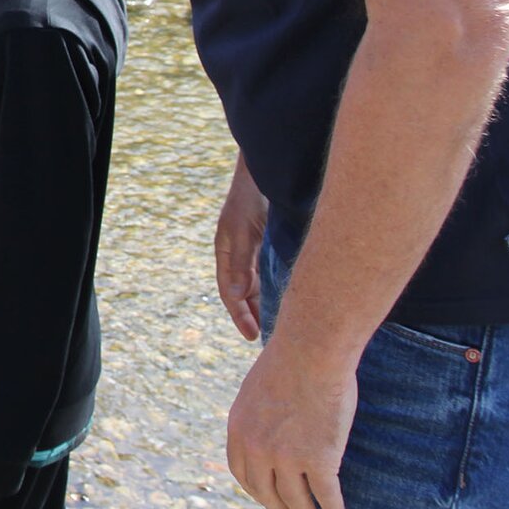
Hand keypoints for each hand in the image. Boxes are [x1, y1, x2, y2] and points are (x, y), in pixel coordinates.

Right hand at [215, 155, 267, 341]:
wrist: (265, 171)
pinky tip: (282, 297)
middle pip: (242, 291)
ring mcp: (250, 247)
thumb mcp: (243, 230)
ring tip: (274, 325)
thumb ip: (240, 262)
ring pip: (255, 283)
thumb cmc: (250, 198)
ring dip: (261, 303)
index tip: (252, 336)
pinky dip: (271, 288)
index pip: (230, 291)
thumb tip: (235, 296)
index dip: (240, 315)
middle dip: (251, 314)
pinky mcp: (265, 242)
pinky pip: (265, 272)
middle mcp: (236, 252)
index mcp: (225, 251)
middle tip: (263, 337)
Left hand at [226, 334, 355, 508]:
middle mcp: (258, 449)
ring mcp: (287, 457)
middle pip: (267, 492)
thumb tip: (263, 432)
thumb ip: (257, 416)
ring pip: (296, 500)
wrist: (311, 350)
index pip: (243, 474)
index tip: (268, 497)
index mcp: (239, 430)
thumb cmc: (290, 361)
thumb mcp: (257, 390)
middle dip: (280, 508)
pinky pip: (326, 496)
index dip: (257, 490)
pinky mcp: (319, 460)